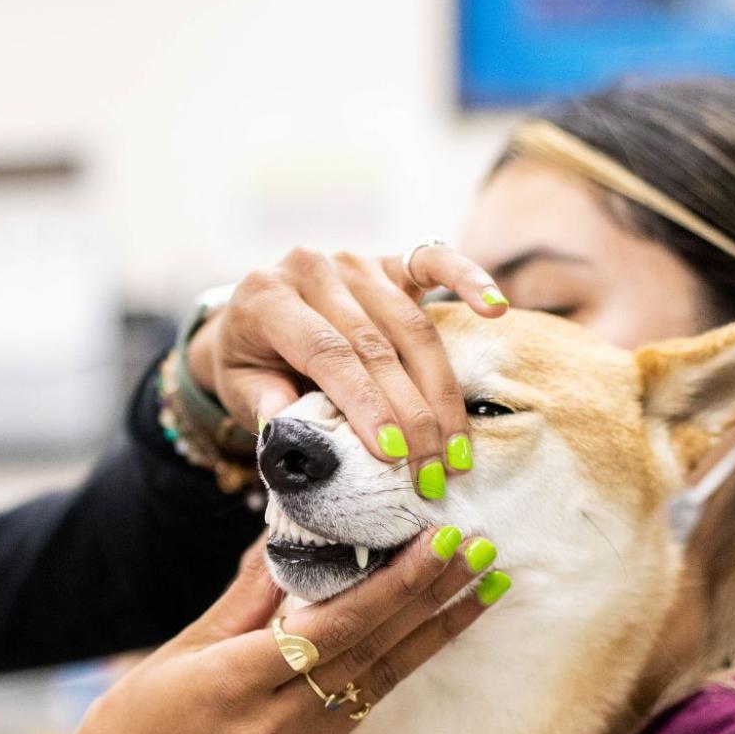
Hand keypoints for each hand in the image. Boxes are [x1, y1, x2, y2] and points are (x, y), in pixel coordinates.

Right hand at [14, 531, 497, 733]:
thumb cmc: (129, 727)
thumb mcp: (177, 654)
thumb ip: (241, 601)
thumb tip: (287, 538)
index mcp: (232, 685)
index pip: (332, 628)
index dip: (392, 586)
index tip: (436, 543)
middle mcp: (273, 725)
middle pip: (370, 651)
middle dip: (431, 598)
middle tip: (483, 548)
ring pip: (378, 681)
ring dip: (434, 632)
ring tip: (483, 588)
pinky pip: (360, 706)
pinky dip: (398, 663)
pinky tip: (429, 634)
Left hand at [186, 244, 507, 468]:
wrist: (250, 319)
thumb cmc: (249, 362)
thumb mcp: (238, 387)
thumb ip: (261, 402)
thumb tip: (285, 425)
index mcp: (266, 297)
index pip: (327, 352)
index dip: (363, 403)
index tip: (392, 453)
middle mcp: (313, 268)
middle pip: (376, 344)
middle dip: (410, 414)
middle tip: (432, 472)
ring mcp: (354, 261)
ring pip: (411, 324)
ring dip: (441, 391)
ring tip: (456, 450)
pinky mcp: (387, 261)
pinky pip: (434, 262)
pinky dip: (469, 280)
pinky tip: (496, 308)